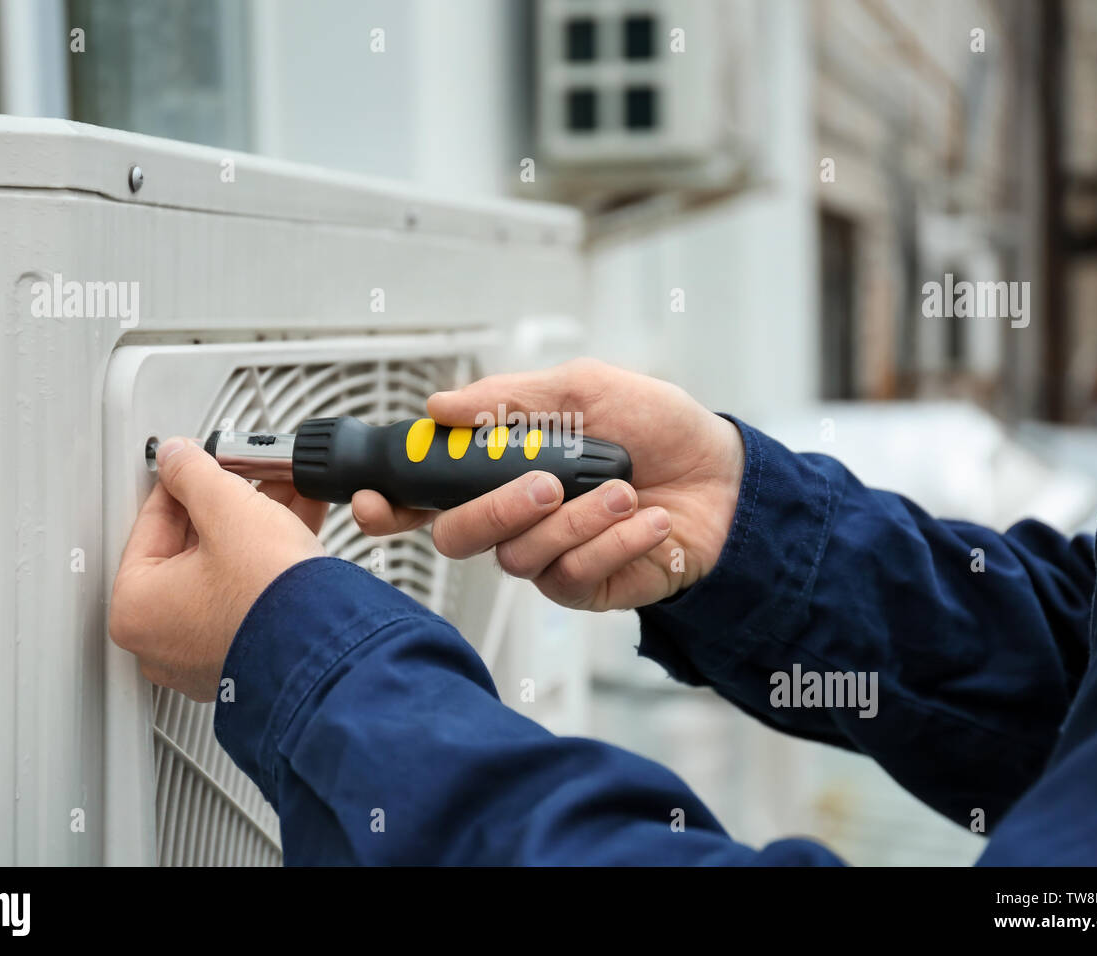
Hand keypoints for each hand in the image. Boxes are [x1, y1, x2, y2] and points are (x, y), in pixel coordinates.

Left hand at [109, 436, 326, 700]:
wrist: (329, 647)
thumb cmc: (270, 598)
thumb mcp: (228, 509)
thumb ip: (194, 473)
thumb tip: (177, 457)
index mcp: (136, 608)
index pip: (151, 522)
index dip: (182, 481)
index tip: (199, 464)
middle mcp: (163, 640)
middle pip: (190, 549)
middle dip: (228, 505)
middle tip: (247, 477)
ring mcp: (205, 653)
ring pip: (225, 571)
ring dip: (256, 527)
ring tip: (283, 493)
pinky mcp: (247, 656)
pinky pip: (249, 596)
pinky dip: (269, 561)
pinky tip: (297, 523)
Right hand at [351, 358, 744, 610]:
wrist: (726, 478)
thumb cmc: (658, 429)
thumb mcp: (585, 389)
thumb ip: (510, 399)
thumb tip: (440, 405)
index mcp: (500, 468)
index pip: (425, 494)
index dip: (387, 502)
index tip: (371, 498)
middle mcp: (515, 517)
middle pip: (457, 537)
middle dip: (495, 510)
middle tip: (544, 484)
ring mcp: (548, 556)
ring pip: (519, 557)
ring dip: (577, 521)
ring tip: (624, 490)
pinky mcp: (585, 587)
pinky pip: (572, 576)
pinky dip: (612, 542)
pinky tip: (648, 519)